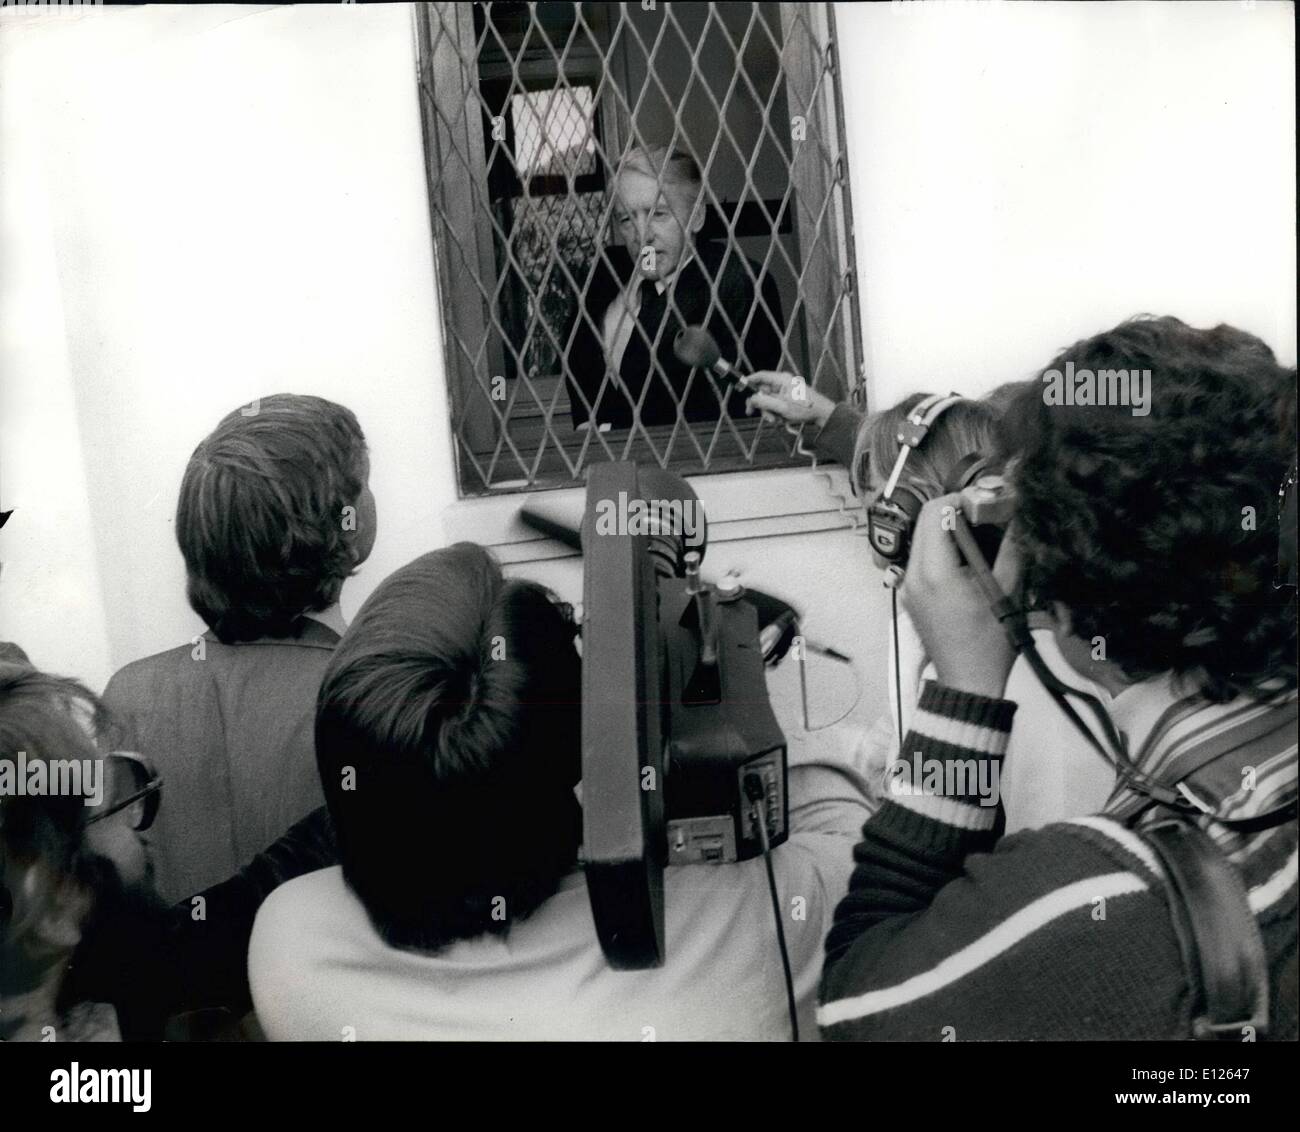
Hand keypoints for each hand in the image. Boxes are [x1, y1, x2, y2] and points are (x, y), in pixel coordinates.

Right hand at [741, 371, 835, 428]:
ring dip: (768, 411)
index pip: (760, 376)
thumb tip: (751, 399)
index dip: (749, 381)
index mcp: (781, 379)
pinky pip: (775, 404)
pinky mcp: (787, 399)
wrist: (822, 414)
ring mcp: (785, 391)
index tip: (740, 388)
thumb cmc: (806, 408)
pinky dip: (775, 412)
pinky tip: (780, 418)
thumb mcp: (782, 407)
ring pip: (767, 400)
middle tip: (752, 413)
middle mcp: (782, 383)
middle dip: (760, 404)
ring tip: (774, 419)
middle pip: (762, 390)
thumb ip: (764, 402)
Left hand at [898, 494, 1022, 699]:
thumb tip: (1018, 516)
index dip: (961, 499)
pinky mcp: (910, 595)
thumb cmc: (989, 645)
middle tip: (985, 516)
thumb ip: (1012, 549)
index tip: (985, 504)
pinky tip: (967, 560)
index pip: (935, 512)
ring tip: (979, 538)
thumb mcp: (1009, 593)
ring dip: (947, 530)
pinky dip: (940, 549)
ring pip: (921, 539)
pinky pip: (921, 559)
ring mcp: (907, 586)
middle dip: (954, 511)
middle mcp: (913, 575)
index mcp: (933, 572)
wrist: (968, 682)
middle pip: (924, 522)